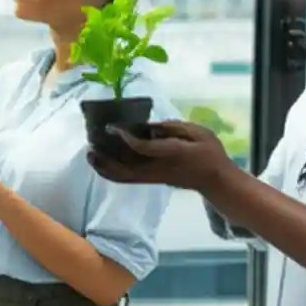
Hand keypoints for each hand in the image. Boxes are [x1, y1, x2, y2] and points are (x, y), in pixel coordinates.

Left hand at [87, 121, 237, 191]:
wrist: (216, 180)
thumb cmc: (210, 153)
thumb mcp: (198, 132)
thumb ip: (173, 128)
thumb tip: (149, 126)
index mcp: (171, 153)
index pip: (142, 148)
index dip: (125, 137)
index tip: (111, 127)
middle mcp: (157, 168)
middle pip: (125, 168)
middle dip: (105, 158)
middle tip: (91, 143)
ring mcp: (153, 177)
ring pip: (123, 176)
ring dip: (104, 166)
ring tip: (90, 153)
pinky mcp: (151, 180)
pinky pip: (126, 179)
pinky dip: (111, 172)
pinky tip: (101, 162)